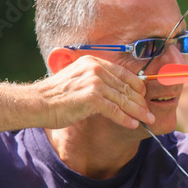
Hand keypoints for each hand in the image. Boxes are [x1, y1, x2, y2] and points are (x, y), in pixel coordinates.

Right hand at [34, 55, 153, 129]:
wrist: (38, 103)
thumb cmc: (57, 95)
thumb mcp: (78, 79)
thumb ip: (96, 80)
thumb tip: (116, 90)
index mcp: (93, 61)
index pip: (123, 73)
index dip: (137, 86)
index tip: (144, 97)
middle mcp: (96, 69)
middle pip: (126, 87)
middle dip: (140, 101)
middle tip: (149, 112)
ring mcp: (94, 83)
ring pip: (124, 99)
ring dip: (138, 111)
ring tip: (148, 120)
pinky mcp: (92, 98)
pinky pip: (115, 110)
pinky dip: (126, 119)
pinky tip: (133, 125)